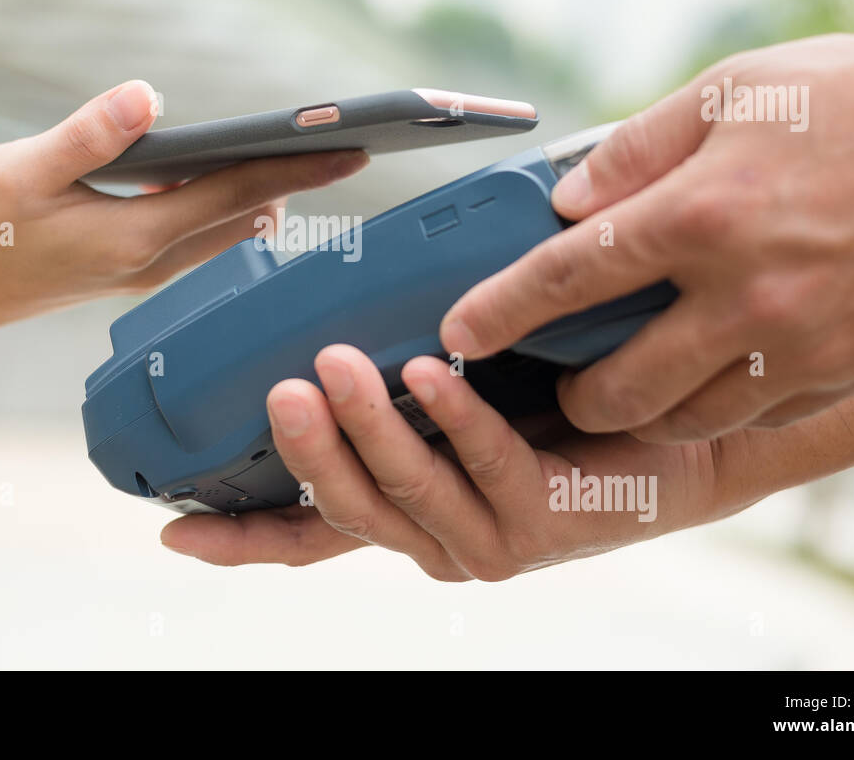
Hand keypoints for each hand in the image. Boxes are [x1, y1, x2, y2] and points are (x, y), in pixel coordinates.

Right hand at [0, 79, 367, 327]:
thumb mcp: (19, 171)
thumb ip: (86, 136)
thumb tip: (148, 96)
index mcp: (134, 234)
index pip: (236, 193)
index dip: (297, 169)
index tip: (350, 148)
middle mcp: (152, 259)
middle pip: (248, 213)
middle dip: (301, 180)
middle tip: (354, 145)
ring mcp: (145, 269)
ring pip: (229, 230)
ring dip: (271, 195)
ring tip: (311, 158)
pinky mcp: (132, 267)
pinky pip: (203, 237)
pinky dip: (234, 207)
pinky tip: (243, 184)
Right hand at [161, 345, 738, 580]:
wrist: (678, 439)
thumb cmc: (559, 406)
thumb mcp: (459, 395)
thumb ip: (401, 381)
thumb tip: (337, 311)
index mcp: (406, 515)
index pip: (307, 537)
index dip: (239, 539)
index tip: (175, 526)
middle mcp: (434, 541)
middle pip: (343, 509)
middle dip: (306, 449)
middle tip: (280, 386)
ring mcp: (485, 542)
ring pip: (404, 490)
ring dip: (366, 426)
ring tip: (337, 365)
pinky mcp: (540, 524)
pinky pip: (484, 463)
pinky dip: (454, 416)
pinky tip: (431, 370)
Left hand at [440, 30, 853, 441]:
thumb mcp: (730, 90)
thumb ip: (636, 149)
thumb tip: (567, 201)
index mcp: (699, 214)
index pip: (565, 280)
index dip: (497, 312)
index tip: (459, 334)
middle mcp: (742, 294)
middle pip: (615, 389)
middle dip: (570, 395)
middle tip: (562, 372)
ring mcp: (795, 344)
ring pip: (680, 422)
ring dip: (639, 409)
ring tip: (631, 376)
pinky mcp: (837, 371)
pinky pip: (749, 418)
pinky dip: (712, 406)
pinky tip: (709, 369)